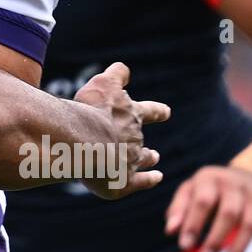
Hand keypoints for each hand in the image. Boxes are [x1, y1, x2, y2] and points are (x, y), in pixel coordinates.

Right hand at [72, 62, 169, 199]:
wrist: (84, 142)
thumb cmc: (90, 111)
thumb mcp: (102, 84)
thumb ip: (116, 74)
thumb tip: (124, 69)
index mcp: (131, 114)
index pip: (149, 111)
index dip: (157, 111)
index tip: (166, 112)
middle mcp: (135, 137)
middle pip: (141, 138)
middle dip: (143, 141)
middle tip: (154, 145)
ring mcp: (131, 160)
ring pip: (144, 159)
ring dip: (149, 158)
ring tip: (154, 158)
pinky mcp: (123, 182)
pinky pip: (141, 181)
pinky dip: (150, 179)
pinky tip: (156, 178)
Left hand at [165, 165, 251, 251]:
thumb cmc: (212, 189)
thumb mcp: (192, 190)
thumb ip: (179, 209)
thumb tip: (170, 232)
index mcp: (211, 179)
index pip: (203, 201)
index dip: (193, 224)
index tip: (184, 247)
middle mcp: (236, 186)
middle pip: (229, 213)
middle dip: (216, 239)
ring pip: (250, 226)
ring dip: (237, 250)